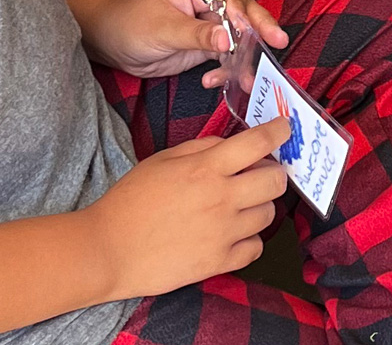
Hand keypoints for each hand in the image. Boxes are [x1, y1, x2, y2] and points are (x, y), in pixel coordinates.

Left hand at [80, 0, 289, 79]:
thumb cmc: (130, 23)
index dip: (240, 3)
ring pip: (240, 36)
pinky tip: (215, 80)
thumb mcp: (163, 28)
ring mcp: (210, 24)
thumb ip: (196, 34)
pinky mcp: (207, 45)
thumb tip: (226, 37)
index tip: (241, 24)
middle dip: (260, 26)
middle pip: (244, 9)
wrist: (114, 44)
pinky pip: (227, 56)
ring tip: (248, 76)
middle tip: (275, 41)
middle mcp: (209, 1)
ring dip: (245, 56)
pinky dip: (227, 69)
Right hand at [84, 118, 292, 298]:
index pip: (258, 143)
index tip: (284, 128)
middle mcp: (222, 198)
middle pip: (276, 181)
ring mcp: (223, 233)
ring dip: (259, 205)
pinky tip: (233, 234)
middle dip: (273, 173)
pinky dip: (249, 239)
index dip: (278, 131)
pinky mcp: (219, 263)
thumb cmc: (130, 201)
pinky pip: (256, 248)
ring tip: (237, 206)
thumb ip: (201, 148)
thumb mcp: (163, 160)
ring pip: (269, 214)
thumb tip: (231, 146)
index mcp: (206, 168)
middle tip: (258, 173)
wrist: (108, 250)